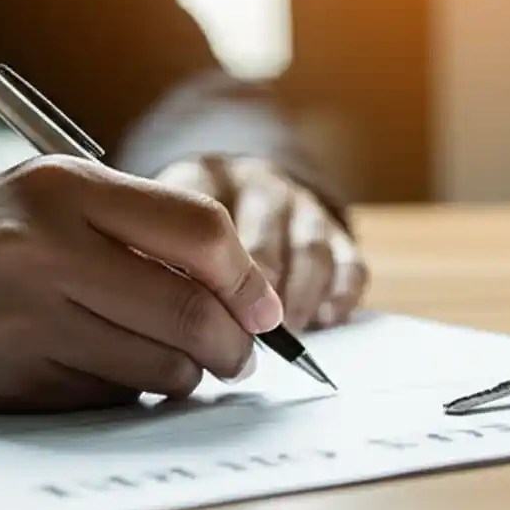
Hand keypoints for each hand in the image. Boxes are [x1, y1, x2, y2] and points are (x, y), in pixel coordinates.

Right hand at [0, 156, 281, 411]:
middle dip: (236, 344)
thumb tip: (248, 295)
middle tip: (241, 354)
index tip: (265, 307)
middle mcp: (46, 250)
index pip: (201, 230)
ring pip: (162, 367)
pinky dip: (132, 390)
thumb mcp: (59, 194)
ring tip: (177, 358)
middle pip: (192, 312)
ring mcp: (27, 321)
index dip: (249, 278)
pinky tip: (108, 366)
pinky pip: (114, 397)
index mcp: (67, 187)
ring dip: (188, 373)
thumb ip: (148, 228)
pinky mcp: (15, 382)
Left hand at [155, 155, 367, 330]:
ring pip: (310, 247)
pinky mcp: (336, 230)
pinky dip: (342, 291)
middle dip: (259, 285)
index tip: (206, 310)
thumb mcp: (160, 225)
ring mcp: (302, 206)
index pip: (206, 217)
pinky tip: (327, 318)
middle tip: (249, 329)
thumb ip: (161, 259)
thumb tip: (169, 316)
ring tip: (289, 329)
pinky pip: (349, 260)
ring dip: (300, 293)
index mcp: (207, 180)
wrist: (241, 190)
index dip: (210, 268)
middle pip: (264, 234)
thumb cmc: (188, 228)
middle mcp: (259, 186)